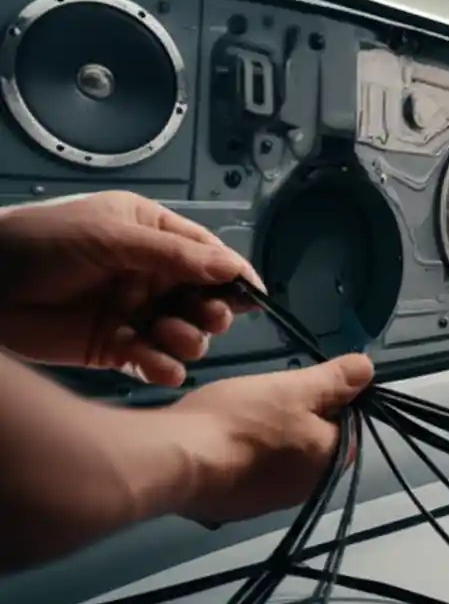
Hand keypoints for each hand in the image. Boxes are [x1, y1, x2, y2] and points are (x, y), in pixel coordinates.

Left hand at [0, 191, 262, 385]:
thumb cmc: (40, 243)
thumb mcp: (112, 238)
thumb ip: (174, 255)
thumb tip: (231, 267)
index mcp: (152, 236)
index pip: (208, 255)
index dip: (233, 275)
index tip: (253, 295)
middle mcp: (149, 275)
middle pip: (205, 299)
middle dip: (212, 311)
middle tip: (208, 317)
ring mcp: (135, 312)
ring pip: (187, 334)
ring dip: (187, 340)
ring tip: (168, 337)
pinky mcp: (117, 348)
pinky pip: (156, 362)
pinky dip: (162, 367)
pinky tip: (156, 365)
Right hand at [166, 354, 373, 524]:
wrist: (175, 462)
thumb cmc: (243, 420)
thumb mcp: (294, 388)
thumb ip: (334, 380)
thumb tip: (369, 370)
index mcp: (328, 464)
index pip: (349, 431)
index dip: (334, 404)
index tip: (307, 387)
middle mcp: (305, 491)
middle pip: (313, 446)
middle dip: (296, 421)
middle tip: (268, 397)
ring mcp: (266, 504)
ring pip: (278, 460)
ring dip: (266, 440)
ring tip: (240, 414)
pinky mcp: (232, 508)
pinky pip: (246, 475)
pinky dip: (239, 457)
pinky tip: (219, 438)